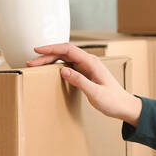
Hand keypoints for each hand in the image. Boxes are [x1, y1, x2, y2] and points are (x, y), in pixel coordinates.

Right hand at [25, 43, 141, 124]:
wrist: (124, 106)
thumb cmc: (113, 100)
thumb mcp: (96, 93)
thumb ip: (80, 81)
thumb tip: (63, 70)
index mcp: (91, 63)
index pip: (68, 49)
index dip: (51, 48)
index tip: (37, 50)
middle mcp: (89, 61)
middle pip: (64, 53)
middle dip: (46, 55)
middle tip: (31, 62)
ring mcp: (87, 67)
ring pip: (65, 58)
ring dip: (50, 60)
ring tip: (36, 65)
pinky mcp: (85, 73)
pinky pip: (68, 65)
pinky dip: (56, 66)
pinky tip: (49, 70)